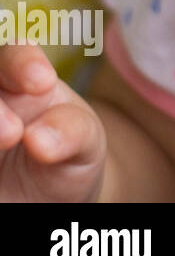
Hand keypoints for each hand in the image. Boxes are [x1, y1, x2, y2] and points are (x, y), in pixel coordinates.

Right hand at [0, 43, 106, 202]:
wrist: (47, 200)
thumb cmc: (67, 161)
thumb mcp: (86, 145)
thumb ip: (74, 132)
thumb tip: (40, 138)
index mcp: (24, 82)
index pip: (15, 55)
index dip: (22, 62)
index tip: (43, 82)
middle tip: (13, 133)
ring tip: (5, 141)